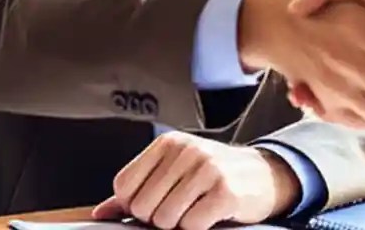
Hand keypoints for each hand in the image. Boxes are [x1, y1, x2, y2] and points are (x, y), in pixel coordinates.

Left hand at [91, 132, 297, 228]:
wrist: (263, 176)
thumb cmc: (214, 176)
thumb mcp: (175, 174)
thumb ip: (138, 190)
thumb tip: (101, 212)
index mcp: (168, 143)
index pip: (124, 186)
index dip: (134, 205)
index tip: (156, 203)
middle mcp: (186, 151)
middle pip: (143, 206)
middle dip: (157, 218)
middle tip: (180, 209)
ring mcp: (207, 169)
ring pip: (165, 219)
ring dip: (179, 224)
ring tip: (196, 210)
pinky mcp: (225, 191)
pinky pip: (191, 225)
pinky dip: (198, 227)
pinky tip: (210, 215)